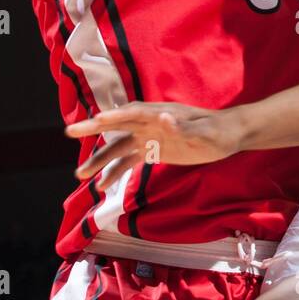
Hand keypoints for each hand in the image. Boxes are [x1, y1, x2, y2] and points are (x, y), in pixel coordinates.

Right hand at [67, 102, 240, 185]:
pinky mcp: (153, 150)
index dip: (114, 116)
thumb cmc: (218, 131)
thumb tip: (165, 118)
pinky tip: (102, 186)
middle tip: (70, 132)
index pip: (132, 113)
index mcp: (160, 113)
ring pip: (118, 147)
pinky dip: (115, 172)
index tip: (95, 120)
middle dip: (94, 129)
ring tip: (80, 176)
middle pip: (117, 125)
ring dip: (100, 159)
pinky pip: (128, 161)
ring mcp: (149, 137)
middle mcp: (150, 123)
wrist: (228, 135)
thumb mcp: (205, 132)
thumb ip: (184, 127)